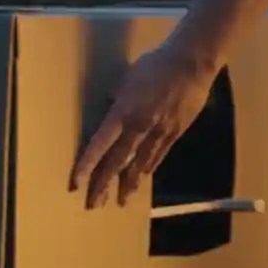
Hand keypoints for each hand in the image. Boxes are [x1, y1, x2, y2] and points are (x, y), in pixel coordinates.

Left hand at [70, 44, 216, 209]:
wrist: (191, 64)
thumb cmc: (155, 64)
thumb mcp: (126, 79)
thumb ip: (116, 99)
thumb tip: (109, 110)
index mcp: (122, 113)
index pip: (99, 145)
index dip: (87, 165)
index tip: (77, 183)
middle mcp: (138, 128)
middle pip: (117, 161)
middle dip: (104, 184)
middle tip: (94, 204)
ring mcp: (158, 132)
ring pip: (139, 164)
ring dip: (128, 184)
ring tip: (121, 201)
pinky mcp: (174, 133)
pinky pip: (158, 155)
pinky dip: (148, 169)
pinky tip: (142, 179)